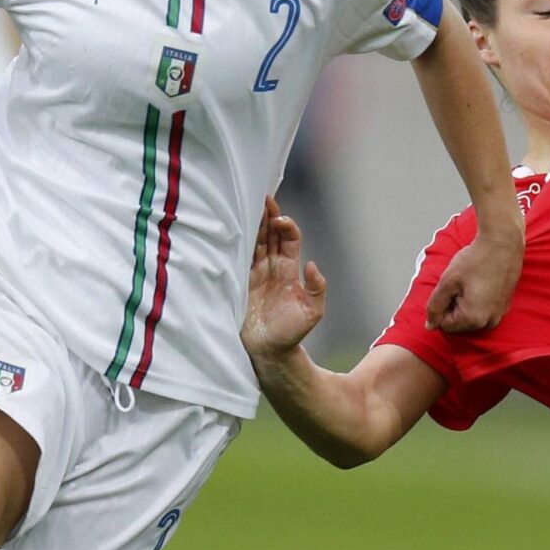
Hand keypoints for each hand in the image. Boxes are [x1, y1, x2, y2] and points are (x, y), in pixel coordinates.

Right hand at [243, 197, 326, 358]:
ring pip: (253, 242)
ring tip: (247, 204)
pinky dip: (237, 243)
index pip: (288, 239)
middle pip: (269, 234)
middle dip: (267, 216)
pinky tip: (232, 229)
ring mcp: (254, 274)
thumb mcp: (313, 312)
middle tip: (263, 197)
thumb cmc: (292, 333)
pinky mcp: (240, 282)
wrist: (269, 352)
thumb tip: (312, 264)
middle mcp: (272, 267)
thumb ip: (317, 288)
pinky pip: (238, 258)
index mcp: (289, 270)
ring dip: (251, 225)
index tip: (281, 220)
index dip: (286, 226)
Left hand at [425, 212, 520, 333]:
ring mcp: (500, 314)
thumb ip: (435, 306)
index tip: (451, 288)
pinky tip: (482, 281)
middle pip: (460, 323)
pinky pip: (484, 310)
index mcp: (474, 319)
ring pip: (472, 316)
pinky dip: (479, 299)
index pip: (445, 325)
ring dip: (466, 302)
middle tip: (462, 284)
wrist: (503, 242)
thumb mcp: (447, 282)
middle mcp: (490, 322)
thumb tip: (430, 325)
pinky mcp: (505, 305)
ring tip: (472, 282)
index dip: (442, 305)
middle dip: (455, 305)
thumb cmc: (477, 259)